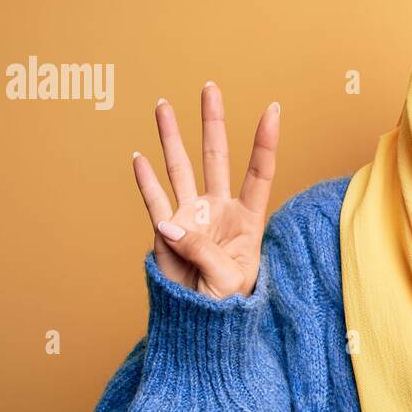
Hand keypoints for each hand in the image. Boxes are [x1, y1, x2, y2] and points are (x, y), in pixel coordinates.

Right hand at [132, 82, 280, 298]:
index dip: (265, 142)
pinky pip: (154, 200)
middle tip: (210, 87)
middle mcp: (219, 210)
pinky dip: (145, 180)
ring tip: (163, 105)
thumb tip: (169, 225)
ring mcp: (191, 217)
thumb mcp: (227, 278)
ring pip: (180, 168)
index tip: (273, 109)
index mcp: (247, 219)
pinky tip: (139, 157)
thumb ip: (201, 249)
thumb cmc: (226, 304)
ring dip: (171, 137)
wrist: (202, 324)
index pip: (259, 172)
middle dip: (212, 122)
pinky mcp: (166, 232)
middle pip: (216, 156)